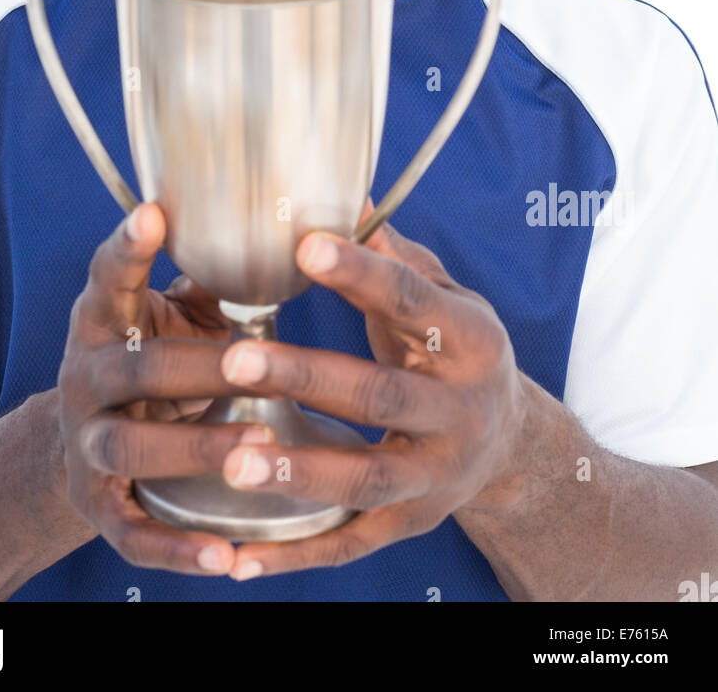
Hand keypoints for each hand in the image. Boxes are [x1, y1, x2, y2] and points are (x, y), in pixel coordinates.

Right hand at [57, 202, 267, 575]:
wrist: (82, 443)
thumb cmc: (154, 359)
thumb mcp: (174, 317)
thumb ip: (214, 286)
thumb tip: (291, 236)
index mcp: (104, 321)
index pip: (108, 278)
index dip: (126, 248)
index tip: (152, 214)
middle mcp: (86, 377)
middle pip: (137, 368)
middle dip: (198, 366)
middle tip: (254, 362)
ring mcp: (88, 443)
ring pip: (132, 447)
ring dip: (196, 447)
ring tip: (256, 440)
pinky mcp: (100, 506)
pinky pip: (135, 533)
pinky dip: (178, 549)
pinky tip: (225, 558)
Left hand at [217, 210, 530, 580]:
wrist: (513, 444)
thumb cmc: (455, 350)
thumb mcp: (445, 297)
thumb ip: (393, 254)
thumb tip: (346, 188)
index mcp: (472, 341)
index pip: (412, 301)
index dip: (360, 274)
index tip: (303, 245)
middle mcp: (462, 412)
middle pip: (380, 395)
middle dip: (306, 377)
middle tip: (236, 359)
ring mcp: (438, 476)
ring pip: (365, 478)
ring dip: (297, 469)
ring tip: (231, 457)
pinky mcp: (411, 526)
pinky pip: (349, 545)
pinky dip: (294, 555)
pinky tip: (237, 557)